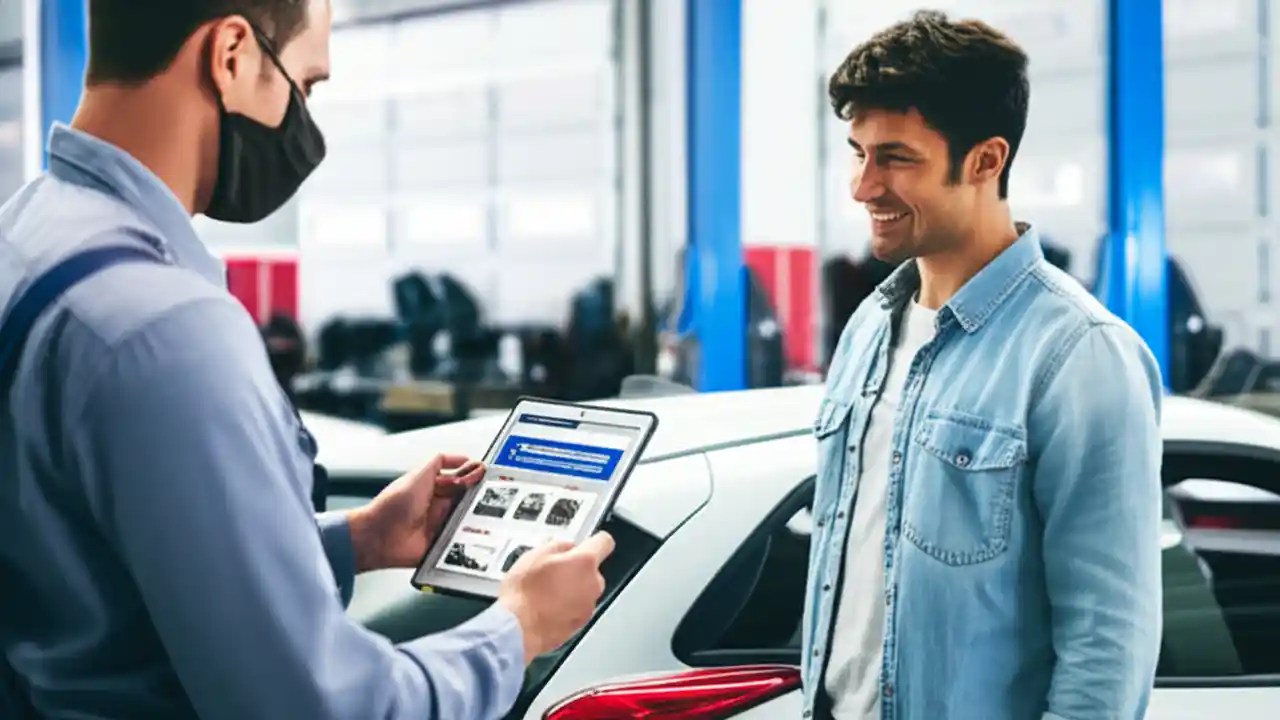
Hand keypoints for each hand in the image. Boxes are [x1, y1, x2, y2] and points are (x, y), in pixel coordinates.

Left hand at [348, 454, 484, 571]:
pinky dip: (467, 535)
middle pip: (465, 497)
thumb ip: (438, 462)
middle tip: (487, 490)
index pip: (459, 479)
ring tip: (481, 509)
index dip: (472, 475)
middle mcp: (437, 506)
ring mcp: (439, 525)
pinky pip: (460, 538)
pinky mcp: (441, 543)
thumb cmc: (392, 506)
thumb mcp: (418, 476)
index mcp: (431, 488)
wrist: (379, 537)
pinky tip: (473, 529)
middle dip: (477, 493)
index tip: (486, 472)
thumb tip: (461, 458)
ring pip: (466, 517)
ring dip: (473, 514)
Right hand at [497, 532, 614, 663]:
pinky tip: (546, 607)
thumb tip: (566, 547)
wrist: (517, 629)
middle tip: (553, 570)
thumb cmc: (523, 594)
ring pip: (585, 590)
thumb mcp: (534, 555)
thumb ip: (558, 545)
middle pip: (592, 570)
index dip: (595, 540)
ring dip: (571, 589)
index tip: (587, 542)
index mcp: (584, 562)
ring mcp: (588, 606)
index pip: (604, 541)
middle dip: (576, 569)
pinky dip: (567, 607)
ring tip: (545, 592)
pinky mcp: (580, 624)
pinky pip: (577, 608)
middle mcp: (592, 584)